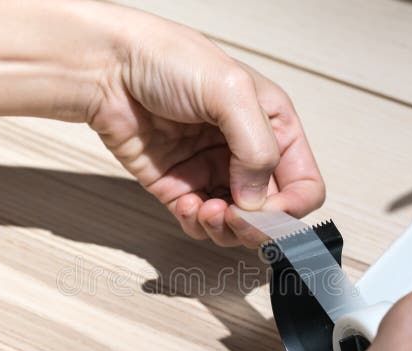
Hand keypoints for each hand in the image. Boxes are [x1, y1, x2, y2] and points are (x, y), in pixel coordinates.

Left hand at [87, 8, 324, 246]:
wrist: (108, 68)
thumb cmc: (169, 61)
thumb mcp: (230, 92)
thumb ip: (257, 148)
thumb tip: (256, 201)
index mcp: (274, 126)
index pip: (303, 186)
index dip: (290, 208)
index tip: (266, 211)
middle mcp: (245, 153)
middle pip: (270, 214)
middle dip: (255, 225)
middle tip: (233, 217)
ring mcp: (212, 172)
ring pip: (236, 226)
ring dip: (224, 228)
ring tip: (207, 209)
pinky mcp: (179, 187)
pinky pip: (198, 223)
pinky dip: (195, 223)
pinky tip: (186, 203)